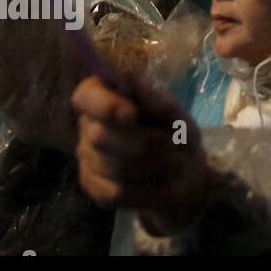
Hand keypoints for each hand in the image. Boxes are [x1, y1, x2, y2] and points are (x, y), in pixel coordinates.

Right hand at [72, 75, 209, 236]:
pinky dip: (146, 189)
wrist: (183, 173)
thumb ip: (150, 99)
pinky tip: (160, 184)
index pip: (86, 95)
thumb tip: (124, 77)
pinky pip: (114, 192)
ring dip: (152, 168)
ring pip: (111, 166)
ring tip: (174, 164)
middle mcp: (89, 125)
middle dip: (144, 144)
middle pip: (100, 136)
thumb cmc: (177, 134)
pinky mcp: (92, 186)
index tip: (131, 115)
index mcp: (107, 97)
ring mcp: (86, 157)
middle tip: (174, 148)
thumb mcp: (175, 114)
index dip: (104, 105)